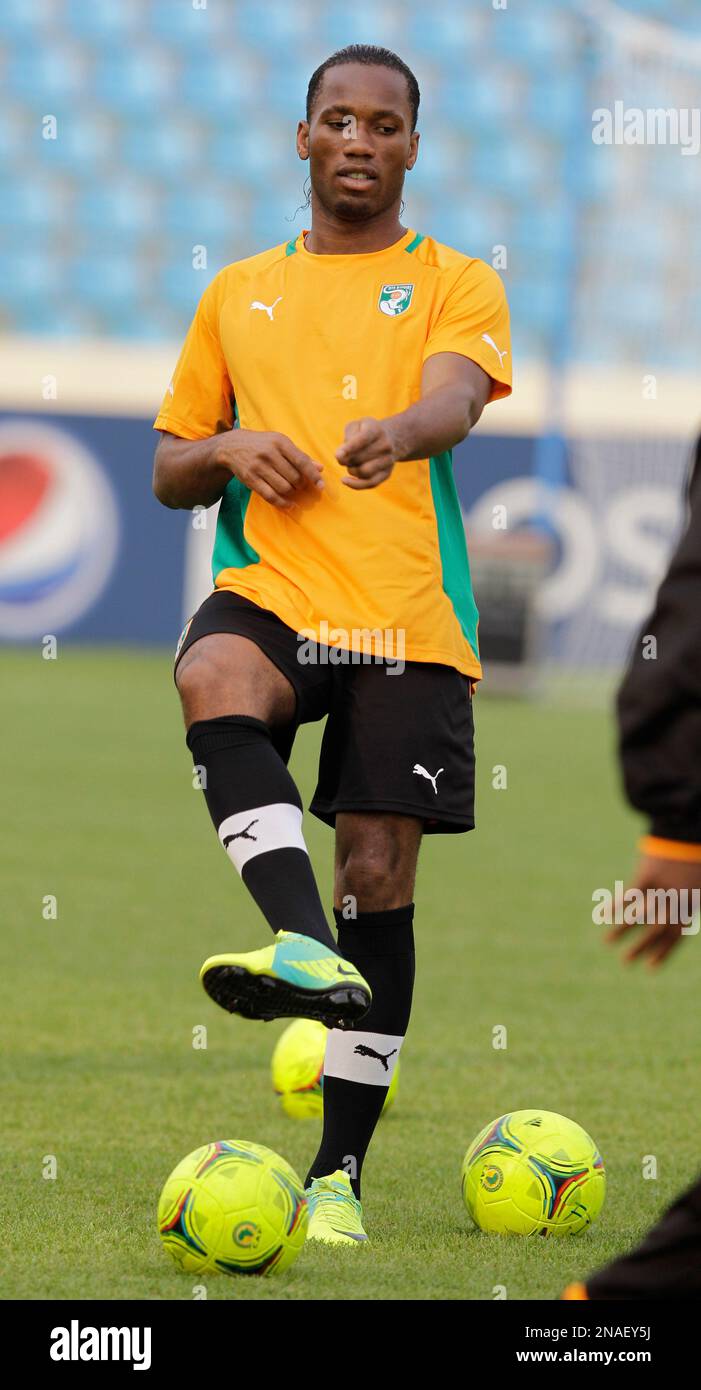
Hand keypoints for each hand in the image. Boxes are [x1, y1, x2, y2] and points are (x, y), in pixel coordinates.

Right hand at [215, 429, 322, 509]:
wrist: (231, 446)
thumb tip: (320, 468)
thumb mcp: (280, 443)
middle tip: (300, 485)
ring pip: (284, 488)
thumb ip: (300, 455)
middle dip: (301, 485)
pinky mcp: (251, 479)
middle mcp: (269, 453)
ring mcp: (259, 467)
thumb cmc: (262, 444)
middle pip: (294, 477)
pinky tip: (289, 505)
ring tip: (292, 490)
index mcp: (280, 442)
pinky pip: (271, 496)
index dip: (313, 476)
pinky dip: (283, 503)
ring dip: (292, 493)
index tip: (321, 486)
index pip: (301, 461)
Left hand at [336, 417, 396, 488]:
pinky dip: (355, 484)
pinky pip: (370, 483)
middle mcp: (386, 445)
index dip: (349, 448)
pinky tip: (344, 480)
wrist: (389, 438)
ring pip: (363, 472)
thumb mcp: (355, 426)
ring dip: (351, 470)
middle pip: (359, 458)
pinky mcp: (386, 473)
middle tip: (345, 456)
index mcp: (376, 430)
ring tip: (351, 464)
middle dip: (347, 459)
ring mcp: (388, 460)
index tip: (338, 455)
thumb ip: (347, 439)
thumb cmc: (365, 432)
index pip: (362, 440)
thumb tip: (340, 457)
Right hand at [605, 853, 700, 967]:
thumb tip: (671, 920)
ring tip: (607, 942)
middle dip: (640, 948)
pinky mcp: (647, 876)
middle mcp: (676, 901)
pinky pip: (629, 896)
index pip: (675, 935)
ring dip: (623, 930)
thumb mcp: (697, 884)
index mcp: (690, 905)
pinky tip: (602, 913)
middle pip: (657, 930)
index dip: (663, 952)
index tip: (649, 968)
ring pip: (640, 915)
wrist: (685, 833)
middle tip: (625, 962)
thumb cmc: (692, 858)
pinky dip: (615, 905)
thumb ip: (686, 903)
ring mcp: (662, 889)